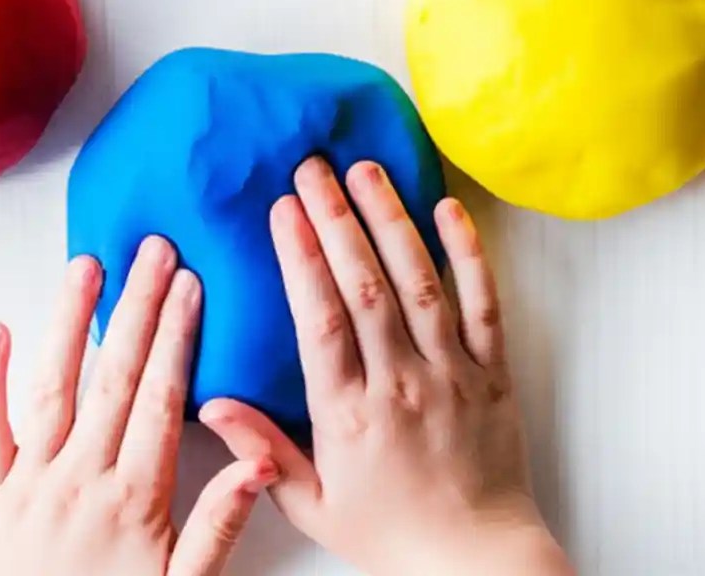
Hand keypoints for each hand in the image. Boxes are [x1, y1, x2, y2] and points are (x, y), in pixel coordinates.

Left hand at [0, 239, 276, 575]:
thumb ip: (217, 527)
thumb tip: (255, 462)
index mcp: (132, 498)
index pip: (159, 399)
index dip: (177, 338)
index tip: (190, 287)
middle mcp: (79, 478)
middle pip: (114, 378)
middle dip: (137, 308)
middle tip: (153, 252)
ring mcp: (29, 483)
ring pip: (51, 387)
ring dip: (70, 322)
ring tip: (86, 267)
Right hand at [201, 158, 573, 575]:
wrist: (474, 558)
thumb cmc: (390, 532)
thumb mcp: (311, 504)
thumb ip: (261, 451)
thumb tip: (212, 404)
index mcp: (349, 413)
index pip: (320, 319)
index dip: (300, 258)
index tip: (283, 211)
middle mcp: (400, 383)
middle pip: (365, 285)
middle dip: (336, 219)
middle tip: (314, 168)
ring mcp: (451, 373)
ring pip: (419, 282)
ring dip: (390, 220)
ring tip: (366, 170)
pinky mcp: (492, 372)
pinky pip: (483, 303)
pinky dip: (467, 253)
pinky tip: (446, 210)